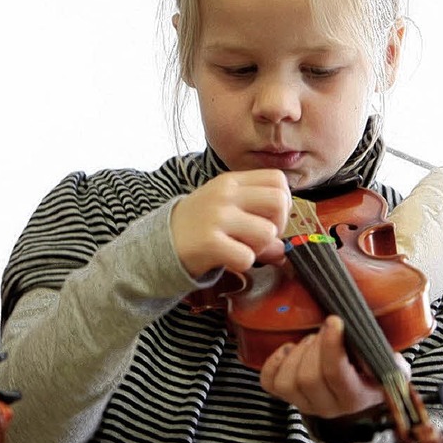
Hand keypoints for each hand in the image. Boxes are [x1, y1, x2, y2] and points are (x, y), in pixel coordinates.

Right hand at [171, 169, 290, 276]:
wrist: (159, 241)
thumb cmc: (198, 224)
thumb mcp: (225, 211)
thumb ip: (257, 220)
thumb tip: (282, 248)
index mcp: (230, 181)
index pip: (277, 179)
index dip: (283, 201)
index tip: (270, 217)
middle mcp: (224, 194)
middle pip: (278, 202)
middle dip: (279, 225)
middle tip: (261, 237)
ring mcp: (216, 217)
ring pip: (267, 233)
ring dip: (260, 248)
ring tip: (241, 248)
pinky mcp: (209, 242)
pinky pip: (247, 257)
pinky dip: (242, 263)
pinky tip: (227, 258)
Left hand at [259, 315, 409, 417]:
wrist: (355, 394)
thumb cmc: (370, 373)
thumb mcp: (388, 367)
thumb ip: (390, 361)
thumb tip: (384, 353)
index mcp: (354, 398)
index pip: (335, 374)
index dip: (331, 345)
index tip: (334, 320)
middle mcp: (328, 407)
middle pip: (309, 377)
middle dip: (313, 346)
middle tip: (322, 330)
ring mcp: (304, 404)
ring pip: (287, 382)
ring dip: (296, 354)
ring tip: (310, 341)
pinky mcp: (286, 398)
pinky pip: (269, 383)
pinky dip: (274, 363)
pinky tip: (289, 350)